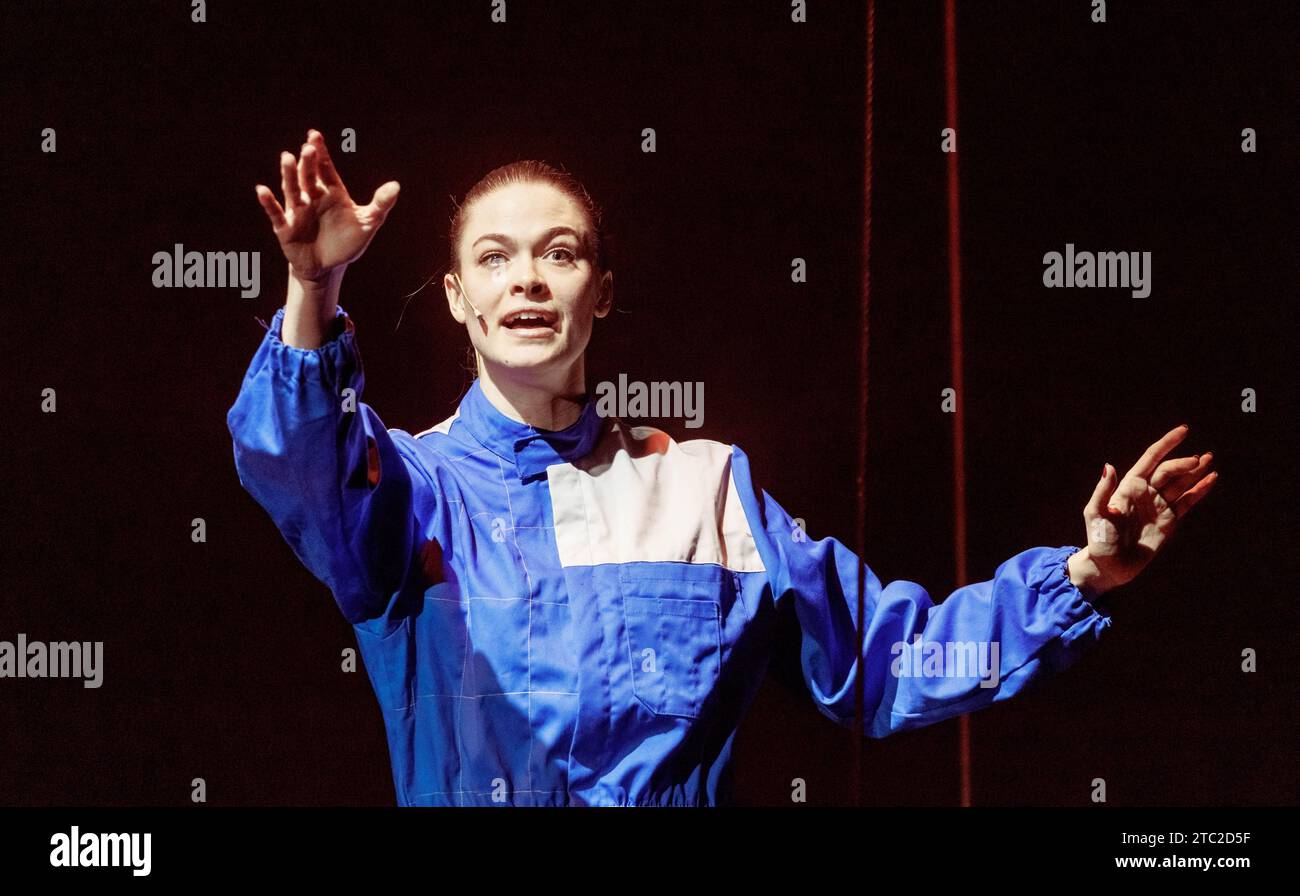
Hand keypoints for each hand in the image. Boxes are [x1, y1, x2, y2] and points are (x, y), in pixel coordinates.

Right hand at [254, 129, 399, 281]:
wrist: (328, 268)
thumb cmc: (347, 243)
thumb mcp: (368, 224)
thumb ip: (380, 205)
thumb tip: (396, 186)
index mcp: (332, 193)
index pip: (325, 170)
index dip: (321, 153)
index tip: (315, 136)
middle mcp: (313, 198)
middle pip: (309, 176)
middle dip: (308, 162)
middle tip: (308, 148)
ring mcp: (298, 212)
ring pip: (292, 190)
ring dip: (289, 175)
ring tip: (287, 158)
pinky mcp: (285, 228)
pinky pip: (276, 213)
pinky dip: (269, 202)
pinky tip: (262, 190)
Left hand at [1070, 424, 1218, 595]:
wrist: (1110, 565)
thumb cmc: (1099, 538)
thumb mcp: (1095, 514)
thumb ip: (1102, 491)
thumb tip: (1109, 466)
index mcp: (1129, 486)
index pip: (1151, 459)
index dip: (1167, 444)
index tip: (1184, 431)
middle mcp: (1146, 492)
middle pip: (1169, 471)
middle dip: (1185, 463)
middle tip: (1201, 459)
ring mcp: (1159, 505)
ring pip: (1181, 483)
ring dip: (1196, 472)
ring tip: (1210, 460)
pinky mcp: (1169, 520)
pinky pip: (1187, 501)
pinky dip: (1199, 490)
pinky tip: (1211, 480)